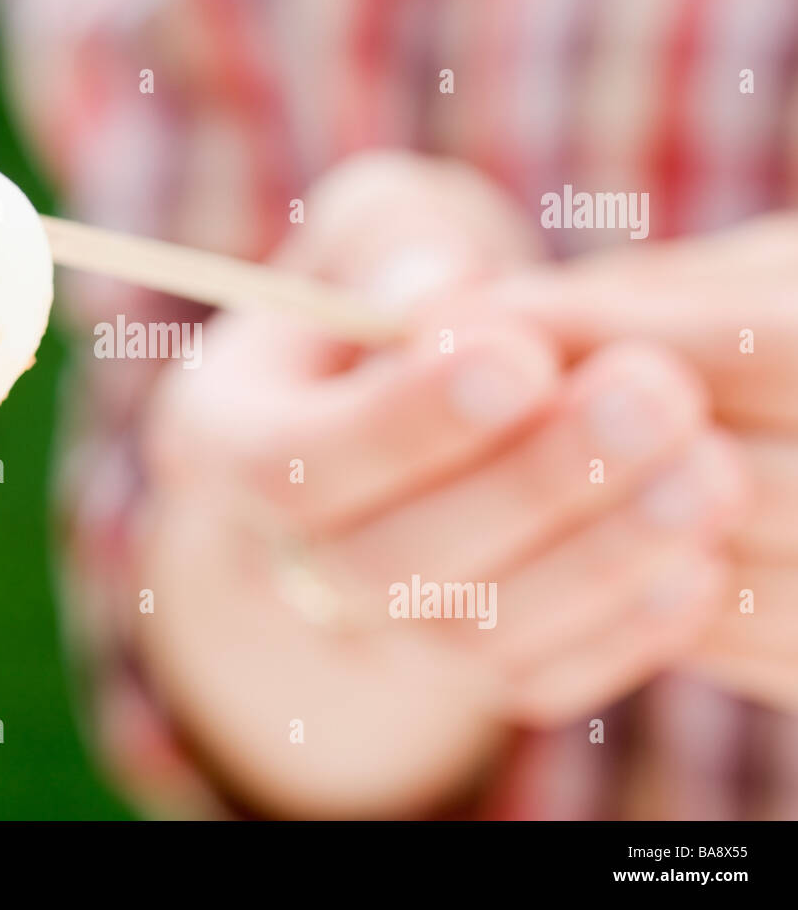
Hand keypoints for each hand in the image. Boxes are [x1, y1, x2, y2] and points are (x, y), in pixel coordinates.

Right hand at [131, 154, 743, 816]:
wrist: (389, 424)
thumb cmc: (377, 305)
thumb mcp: (361, 239)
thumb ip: (386, 244)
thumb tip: (441, 299)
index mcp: (218, 441)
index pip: (287, 463)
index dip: (402, 421)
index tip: (520, 355)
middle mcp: (276, 558)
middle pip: (379, 565)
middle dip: (524, 486)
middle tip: (652, 398)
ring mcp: (368, 631)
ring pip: (463, 640)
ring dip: (592, 562)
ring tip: (704, 473)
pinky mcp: (455, 673)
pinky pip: (530, 683)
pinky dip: (617, 634)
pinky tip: (694, 566)